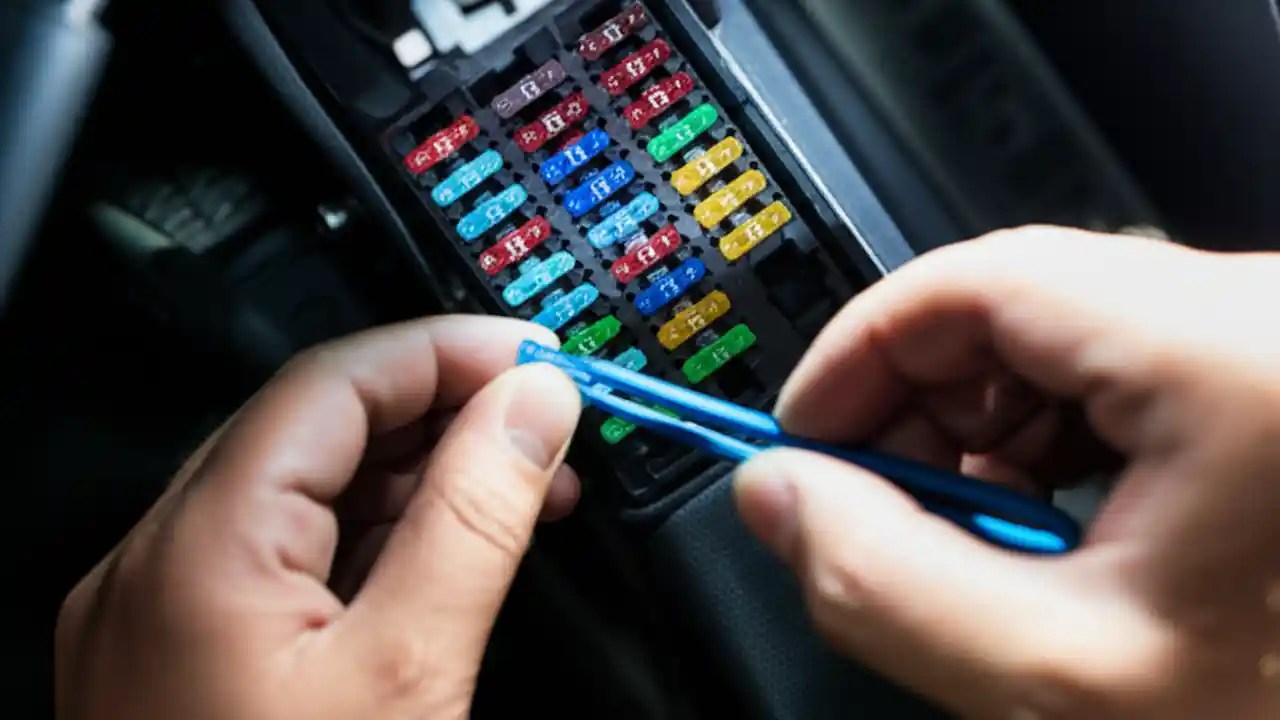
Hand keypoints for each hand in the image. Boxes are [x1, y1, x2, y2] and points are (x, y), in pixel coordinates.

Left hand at [55, 316, 582, 718]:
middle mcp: (157, 566)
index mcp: (196, 549)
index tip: (537, 356)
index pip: (332, 384)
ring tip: (523, 480)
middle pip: (315, 429)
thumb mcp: (412, 673)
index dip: (444, 352)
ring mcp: (166, 617)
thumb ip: (476, 517)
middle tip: (545, 416)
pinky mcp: (192, 662)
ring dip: (418, 472)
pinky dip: (376, 538)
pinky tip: (450, 546)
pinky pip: (290, 559)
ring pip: (305, 492)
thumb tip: (534, 402)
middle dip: (442, 408)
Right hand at [734, 227, 1279, 718]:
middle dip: (918, 401)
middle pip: (1020, 299)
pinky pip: (1128, 371)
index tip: (807, 433)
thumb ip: (883, 585)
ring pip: (1068, 336)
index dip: (860, 351)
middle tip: (873, 500)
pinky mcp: (1276, 386)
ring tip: (975, 532)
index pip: (980, 276)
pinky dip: (1057, 438)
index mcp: (1236, 358)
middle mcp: (1272, 322)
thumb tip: (783, 498)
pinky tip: (1051, 523)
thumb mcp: (1060, 682)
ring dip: (984, 425)